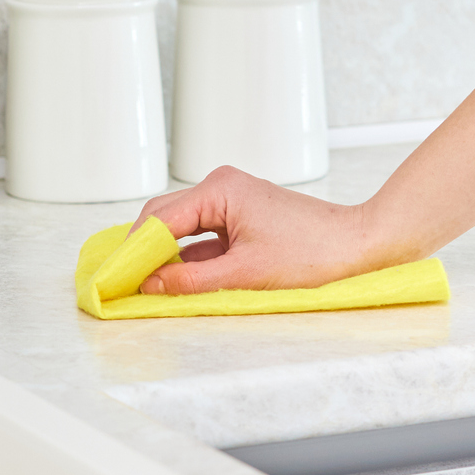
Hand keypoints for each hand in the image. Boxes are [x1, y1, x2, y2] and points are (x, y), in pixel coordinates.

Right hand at [131, 166, 396, 293]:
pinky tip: (174, 283)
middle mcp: (221, 187)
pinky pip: (203, 239)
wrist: (360, 246)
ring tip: (143, 287)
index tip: (114, 278)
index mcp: (219, 189)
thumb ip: (191, 281)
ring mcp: (231, 203)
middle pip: (164, 219)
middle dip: (142, 252)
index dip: (133, 251)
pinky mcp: (241, 220)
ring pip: (181, 230)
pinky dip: (188, 260)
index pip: (159, 219)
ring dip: (164, 257)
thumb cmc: (314, 252)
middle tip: (121, 285)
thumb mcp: (245, 273)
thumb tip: (150, 286)